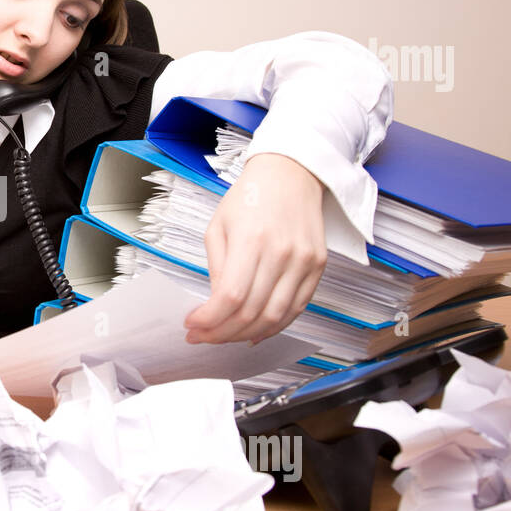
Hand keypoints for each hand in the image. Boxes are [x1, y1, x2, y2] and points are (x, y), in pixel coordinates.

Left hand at [183, 152, 327, 344]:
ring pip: (275, 317)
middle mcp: (281, 253)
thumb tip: (214, 305)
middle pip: (252, 312)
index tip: (192, 325)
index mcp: (251, 239)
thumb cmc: (250, 197)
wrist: (291, 174)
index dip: (209, 319)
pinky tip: (253, 332)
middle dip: (222, 333)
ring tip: (224, 336)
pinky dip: (274, 327)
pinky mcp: (317, 267)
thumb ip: (216, 267)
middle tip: (203, 336)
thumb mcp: (218, 226)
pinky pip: (297, 309)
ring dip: (246, 334)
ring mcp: (303, 262)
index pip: (230, 296)